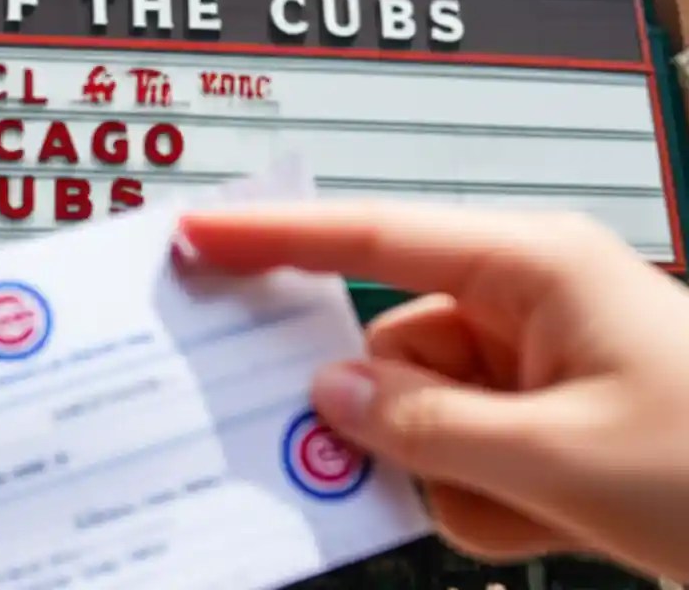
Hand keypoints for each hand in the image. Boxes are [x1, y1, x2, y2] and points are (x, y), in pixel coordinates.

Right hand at [177, 201, 688, 580]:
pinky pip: (460, 451)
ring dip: (460, 480)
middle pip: (389, 354)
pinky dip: (487, 498)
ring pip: (420, 417)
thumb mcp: (561, 459)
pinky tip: (554, 518)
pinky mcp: (540, 410)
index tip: (196, 237)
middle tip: (440, 476)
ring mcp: (531, 359)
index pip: (371, 238)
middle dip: (401, 430)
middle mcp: (520, 300)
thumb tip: (328, 399)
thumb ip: (423, 427)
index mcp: (528, 267)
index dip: (273, 239)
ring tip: (542, 511)